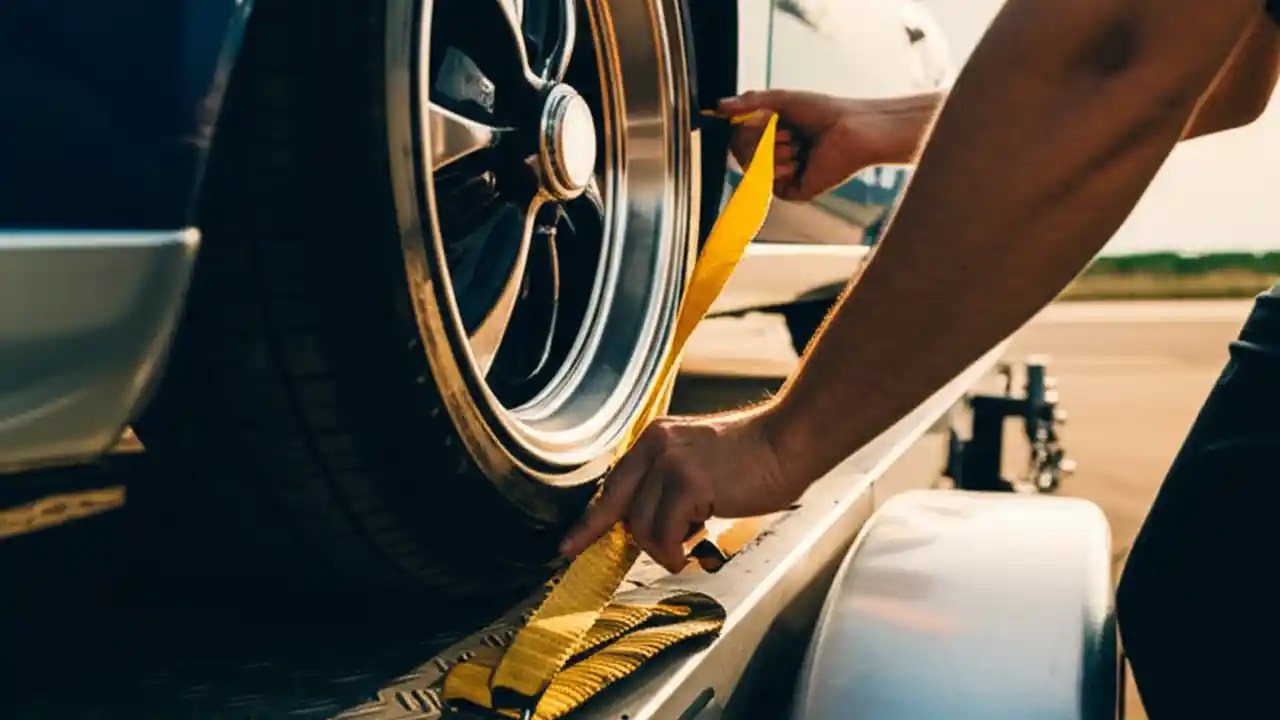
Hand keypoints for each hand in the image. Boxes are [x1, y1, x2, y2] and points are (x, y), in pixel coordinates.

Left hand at [558, 407, 806, 572]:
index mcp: (654, 439)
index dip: (591, 521)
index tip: (569, 545)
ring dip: (666, 546)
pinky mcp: (688, 483)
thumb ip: (664, 481)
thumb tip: (642, 521)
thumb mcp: (695, 459)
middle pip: (619, 509)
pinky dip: (677, 550)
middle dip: (622, 538)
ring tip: (694, 536)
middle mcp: (655, 447)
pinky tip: (696, 542)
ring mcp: (670, 463)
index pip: (611, 484)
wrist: (786, 443)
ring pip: (642, 527)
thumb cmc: (750, 458)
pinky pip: (665, 534)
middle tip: (635, 553)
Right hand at [718, 90, 900, 201]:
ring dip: (771, 152)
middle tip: (786, 132)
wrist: (852, 129)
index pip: (739, 140)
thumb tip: (719, 107)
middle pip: (742, 155)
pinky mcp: (794, 192)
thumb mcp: (781, 101)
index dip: (743, 131)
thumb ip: (749, 102)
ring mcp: (785, 176)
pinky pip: (769, 185)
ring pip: (753, 170)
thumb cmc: (824, 111)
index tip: (760, 119)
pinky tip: (797, 161)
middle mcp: (777, 156)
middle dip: (758, 140)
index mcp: (773, 136)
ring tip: (797, 144)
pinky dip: (778, 170)